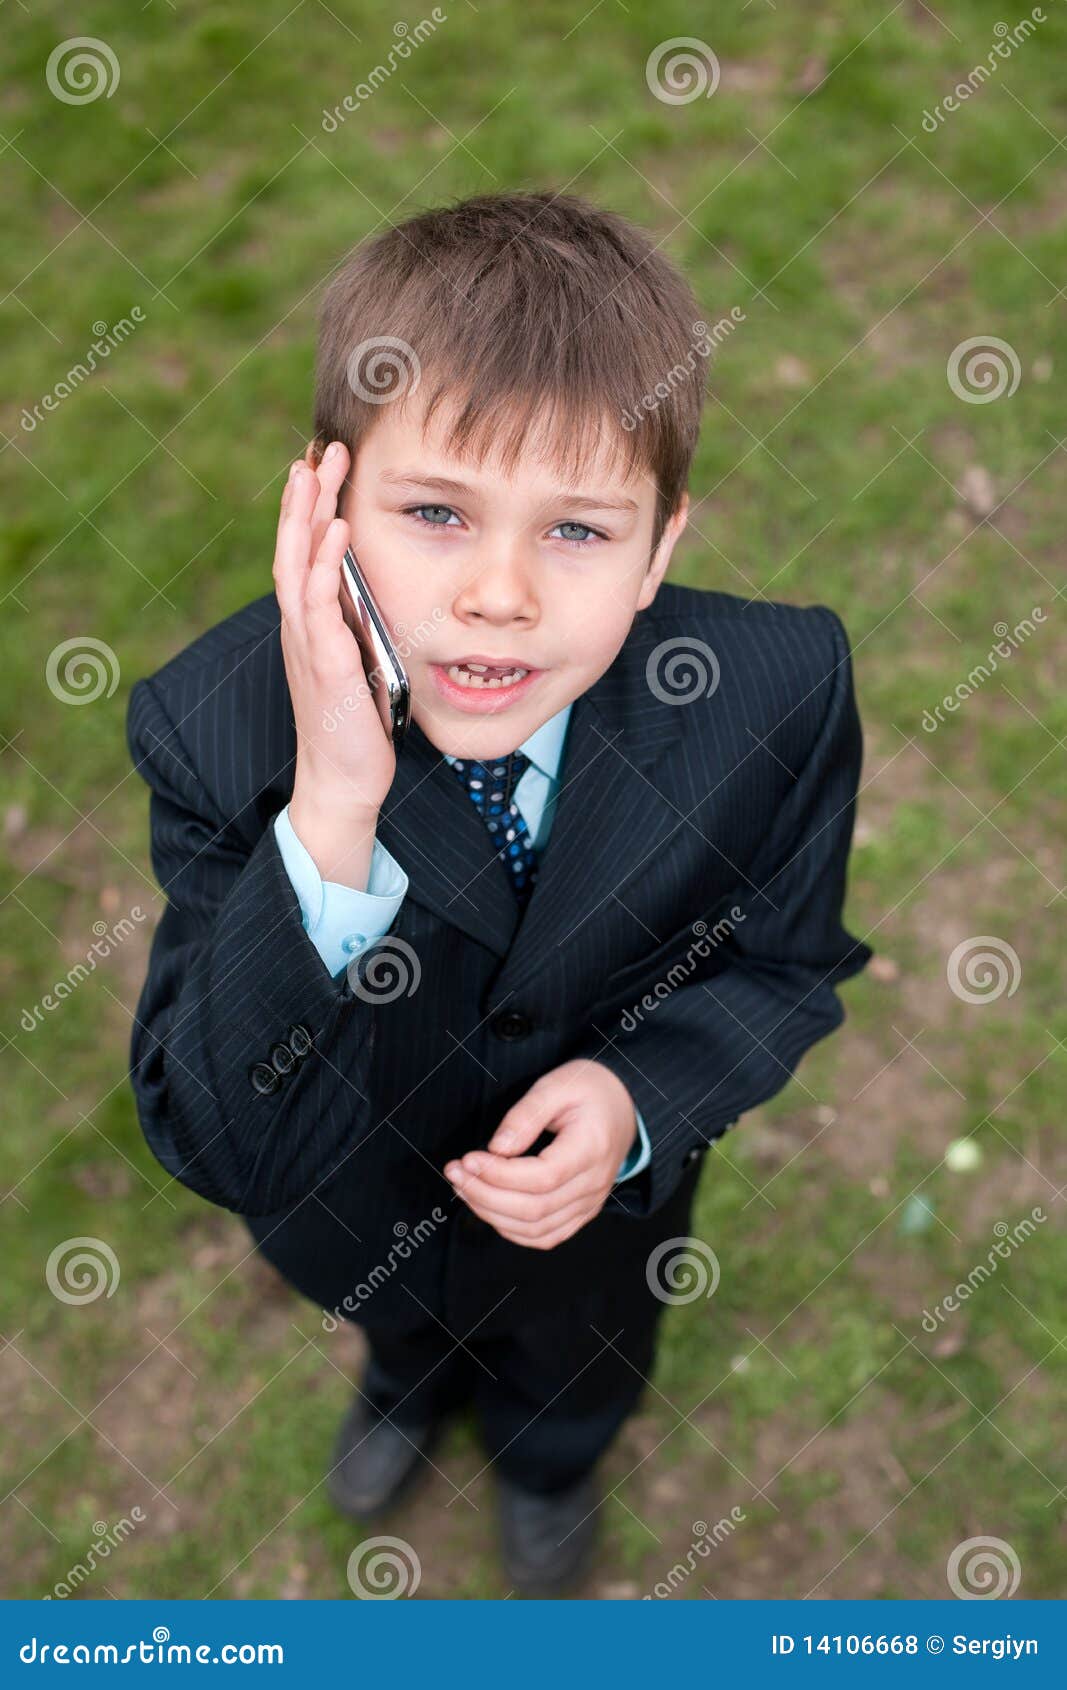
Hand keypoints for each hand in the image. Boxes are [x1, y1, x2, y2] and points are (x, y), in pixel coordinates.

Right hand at [273, 440, 396, 881]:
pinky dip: (326, 566)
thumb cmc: (356, 726)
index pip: (303, 554)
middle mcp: (301, 628)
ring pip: (298, 566)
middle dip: (305, 495)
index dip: (308, 508)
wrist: (343, 783)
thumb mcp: (360, 662)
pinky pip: (320, 607)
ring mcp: (308, 645)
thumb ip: (359, 624)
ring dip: (308, 515)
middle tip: (319, 447)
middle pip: (294, 547)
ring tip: (318, 471)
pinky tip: (337, 533)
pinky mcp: (325, 667)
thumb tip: (374, 589)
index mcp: (311, 625)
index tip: (321, 464)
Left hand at [443, 1059, 637, 1249]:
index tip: (467, 1158)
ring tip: (464, 1187)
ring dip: (491, 1214)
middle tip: (455, 1172)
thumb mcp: (557, 1085)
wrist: (624, 1106)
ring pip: (536, 1230)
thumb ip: (525, 1115)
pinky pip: (545, 1236)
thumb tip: (496, 1148)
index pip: (542, 1177)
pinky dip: (512, 1230)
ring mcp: (589, 1203)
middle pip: (535, 1209)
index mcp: (592, 1148)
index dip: (499, 1174)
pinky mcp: (581, 1212)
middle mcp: (594, 1184)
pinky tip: (488, 1207)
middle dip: (485, 1195)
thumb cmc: (590, 1091)